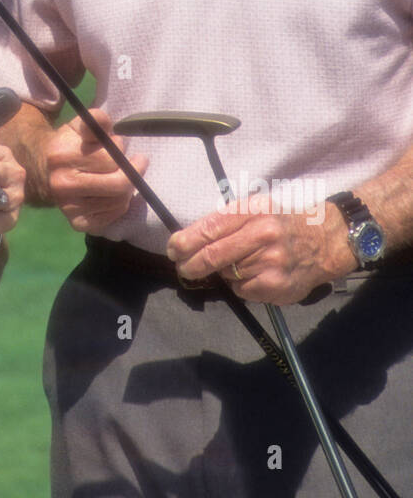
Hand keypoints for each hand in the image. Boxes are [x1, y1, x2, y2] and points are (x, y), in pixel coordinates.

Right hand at [44, 109, 148, 234]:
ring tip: (120, 177)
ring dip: (127, 189)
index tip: (122, 145)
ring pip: (119, 201)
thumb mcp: (80, 126)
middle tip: (133, 163)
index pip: (110, 158)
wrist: (46, 171)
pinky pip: (113, 217)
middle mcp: (62, 185)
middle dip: (130, 171)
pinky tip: (113, 194)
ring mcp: (68, 208)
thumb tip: (107, 125)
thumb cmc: (71, 145)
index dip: (120, 149)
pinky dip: (120, 205)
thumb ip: (97, 119)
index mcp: (62, 157)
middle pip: (118, 184)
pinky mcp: (77, 224)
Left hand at [166, 195, 357, 303]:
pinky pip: (242, 289)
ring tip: (239, 264)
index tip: (174, 248)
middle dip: (191, 264)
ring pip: (228, 273)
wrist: (325, 240)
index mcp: (253, 211)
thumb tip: (190, 240)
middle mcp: (262, 234)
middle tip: (183, 268)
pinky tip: (254, 275)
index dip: (186, 240)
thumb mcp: (258, 208)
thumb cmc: (283, 222)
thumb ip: (228, 220)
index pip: (211, 227)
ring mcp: (270, 262)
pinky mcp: (275, 285)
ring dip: (224, 272)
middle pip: (213, 254)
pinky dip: (241, 285)